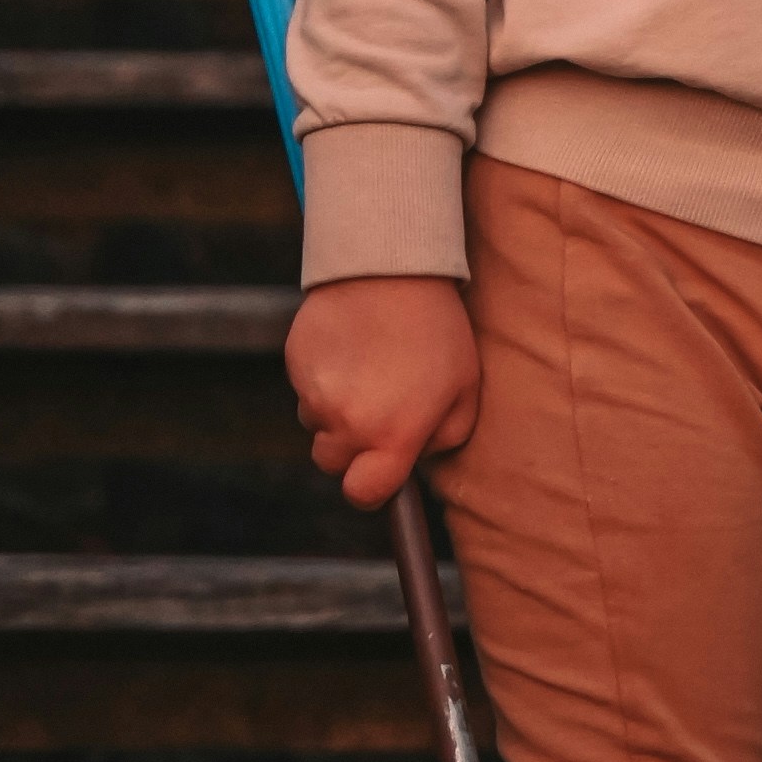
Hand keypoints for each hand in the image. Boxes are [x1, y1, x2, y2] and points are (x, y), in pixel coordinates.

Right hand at [285, 275, 480, 508]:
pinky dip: (320, 375)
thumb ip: (445, 437)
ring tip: (366, 365)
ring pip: (315, 422)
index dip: (370, 487)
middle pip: (332, 462)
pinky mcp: (295, 362)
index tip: (379, 468)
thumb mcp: (465, 388)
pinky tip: (349, 345)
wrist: (393, 266)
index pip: (362, 495)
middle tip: (376, 406)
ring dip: (333, 408)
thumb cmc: (438, 329)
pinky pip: (303, 386)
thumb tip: (416, 458)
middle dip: (351, 445)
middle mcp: (348, 422)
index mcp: (392, 436)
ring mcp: (316, 392)